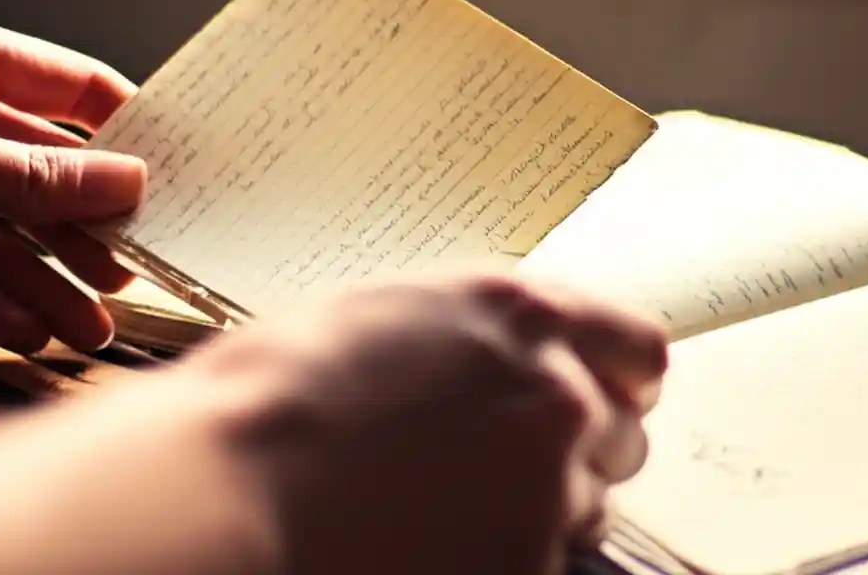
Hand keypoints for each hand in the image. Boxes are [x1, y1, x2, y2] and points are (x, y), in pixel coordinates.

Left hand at [0, 10, 144, 352]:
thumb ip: (28, 176)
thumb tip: (128, 182)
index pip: (70, 88)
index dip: (126, 129)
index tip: (178, 175)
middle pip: (39, 175)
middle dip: (83, 232)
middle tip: (131, 271)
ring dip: (40, 283)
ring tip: (87, 328)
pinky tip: (26, 330)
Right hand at [192, 273, 667, 574]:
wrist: (230, 488)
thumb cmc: (274, 396)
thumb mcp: (387, 320)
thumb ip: (475, 338)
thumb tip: (499, 361)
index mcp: (522, 316)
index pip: (637, 348)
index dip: (620, 379)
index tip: (606, 397)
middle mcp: (554, 395)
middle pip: (620, 435)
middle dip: (578, 451)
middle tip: (506, 465)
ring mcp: (546, 487)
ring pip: (583, 507)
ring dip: (538, 510)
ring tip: (447, 509)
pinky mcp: (526, 562)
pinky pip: (539, 561)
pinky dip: (500, 556)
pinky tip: (428, 543)